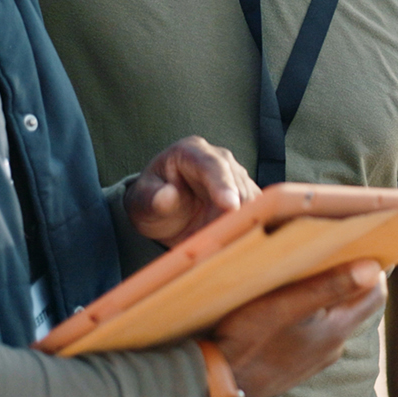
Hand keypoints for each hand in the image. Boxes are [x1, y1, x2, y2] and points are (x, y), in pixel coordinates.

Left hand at [127, 136, 260, 246]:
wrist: (163, 210)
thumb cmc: (151, 200)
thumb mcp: (141, 202)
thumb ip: (152, 199)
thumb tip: (167, 196)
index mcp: (191, 151)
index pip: (213, 165)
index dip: (223, 185)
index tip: (232, 207)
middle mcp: (218, 158)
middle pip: (239, 183)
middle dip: (237, 211)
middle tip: (227, 239)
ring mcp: (235, 175)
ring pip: (252, 199)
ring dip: (243, 222)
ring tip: (226, 245)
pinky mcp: (245, 194)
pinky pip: (256, 211)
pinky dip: (249, 227)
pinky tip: (235, 242)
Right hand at [211, 259, 386, 396]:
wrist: (218, 383)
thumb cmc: (249, 338)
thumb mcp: (286, 304)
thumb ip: (330, 285)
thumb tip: (373, 268)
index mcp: (337, 329)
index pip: (375, 293)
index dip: (372, 267)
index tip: (358, 245)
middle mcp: (334, 346)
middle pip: (354, 303)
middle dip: (345, 277)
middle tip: (326, 253)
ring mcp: (316, 358)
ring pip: (332, 317)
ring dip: (324, 296)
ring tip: (301, 277)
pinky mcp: (298, 364)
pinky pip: (313, 333)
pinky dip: (308, 315)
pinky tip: (285, 307)